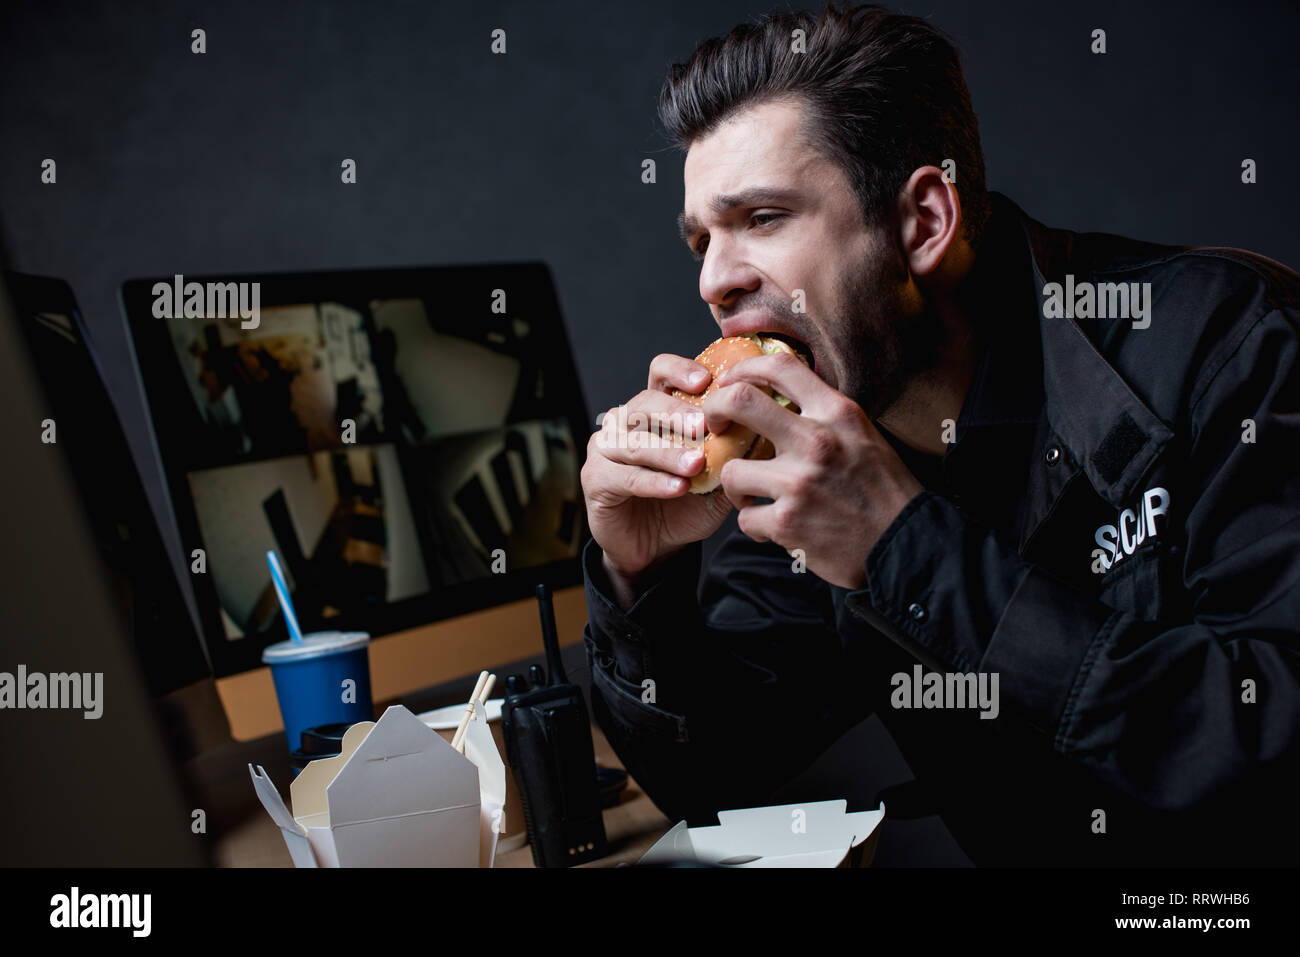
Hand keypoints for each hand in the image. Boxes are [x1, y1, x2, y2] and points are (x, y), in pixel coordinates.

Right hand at [580, 353, 735, 582]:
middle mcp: (625, 422)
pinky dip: (654, 482)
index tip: (707, 381)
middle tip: (703, 425)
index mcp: (655, 410)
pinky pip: (625, 476)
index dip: (680, 370)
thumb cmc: (686, 503)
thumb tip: (769, 425)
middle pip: (644, 403)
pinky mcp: (596, 480)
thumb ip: (735, 450)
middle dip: (675, 413)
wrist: (656, 547)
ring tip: (696, 464)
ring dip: (667, 452)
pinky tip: (678, 488)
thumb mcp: (719, 474)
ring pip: (634, 441)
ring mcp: (605, 449)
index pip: (660, 373)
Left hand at [705, 351, 923, 588]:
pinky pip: (745, 519)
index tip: (730, 381)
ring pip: (731, 471)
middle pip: (740, 401)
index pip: (781, 366)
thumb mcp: (862, 436)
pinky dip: (756, 526)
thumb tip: (779, 398)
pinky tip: (776, 528)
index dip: (744, 368)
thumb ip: (824, 416)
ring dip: (737, 487)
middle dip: (714, 410)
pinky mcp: (787, 522)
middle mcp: (817, 441)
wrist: (906, 546)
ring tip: (755, 497)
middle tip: (714, 426)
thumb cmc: (884, 492)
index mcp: (838, 414)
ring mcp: (798, 482)